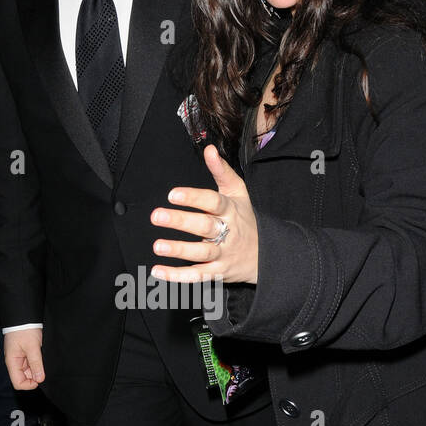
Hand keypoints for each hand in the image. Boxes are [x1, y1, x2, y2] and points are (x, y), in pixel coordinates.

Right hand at [4, 328, 44, 389]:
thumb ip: (36, 364)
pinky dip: (37, 364)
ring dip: (37, 370)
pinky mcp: (25, 356)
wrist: (24, 318)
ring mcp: (20, 360)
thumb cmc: (25, 330)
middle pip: (24, 379)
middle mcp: (15, 363)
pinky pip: (31, 365)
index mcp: (12, 362)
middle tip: (42, 366)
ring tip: (41, 358)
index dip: (29, 384)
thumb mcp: (32, 347)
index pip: (18, 383)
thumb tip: (39, 379)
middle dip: (34, 376)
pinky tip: (41, 357)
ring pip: (29, 373)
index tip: (40, 378)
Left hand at [150, 144, 258, 284]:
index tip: (173, 194)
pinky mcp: (217, 273)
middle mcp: (227, 233)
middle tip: (158, 216)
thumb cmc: (246, 219)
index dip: (194, 197)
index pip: (213, 202)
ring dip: (178, 251)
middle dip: (181, 222)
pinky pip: (197, 276)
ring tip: (158, 245)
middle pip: (204, 227)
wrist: (267, 255)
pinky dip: (178, 276)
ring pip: (200, 253)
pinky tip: (158, 271)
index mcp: (230, 211)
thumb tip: (209, 149)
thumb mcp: (238, 192)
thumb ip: (221, 171)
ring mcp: (222, 255)